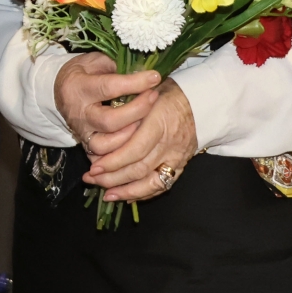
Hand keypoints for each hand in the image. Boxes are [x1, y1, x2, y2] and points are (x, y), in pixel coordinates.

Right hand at [52, 52, 160, 159]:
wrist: (61, 89)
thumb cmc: (84, 72)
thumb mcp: (97, 60)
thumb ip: (118, 66)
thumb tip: (144, 73)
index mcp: (77, 87)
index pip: (109, 87)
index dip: (135, 83)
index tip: (155, 77)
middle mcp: (78, 112)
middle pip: (109, 121)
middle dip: (137, 110)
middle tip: (154, 96)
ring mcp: (81, 131)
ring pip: (105, 145)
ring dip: (130, 134)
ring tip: (145, 119)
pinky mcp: (85, 144)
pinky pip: (102, 155)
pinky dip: (120, 149)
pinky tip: (135, 136)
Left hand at [83, 80, 197, 201]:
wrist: (200, 102)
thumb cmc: (165, 96)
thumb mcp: (143, 96)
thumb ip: (125, 114)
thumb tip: (99, 133)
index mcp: (159, 124)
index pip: (135, 150)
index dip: (113, 162)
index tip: (93, 167)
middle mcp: (169, 144)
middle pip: (140, 169)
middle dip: (113, 178)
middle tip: (91, 179)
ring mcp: (177, 158)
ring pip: (151, 183)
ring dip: (126, 191)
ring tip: (106, 195)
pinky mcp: (181, 166)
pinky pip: (162, 186)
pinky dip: (143, 194)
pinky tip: (126, 196)